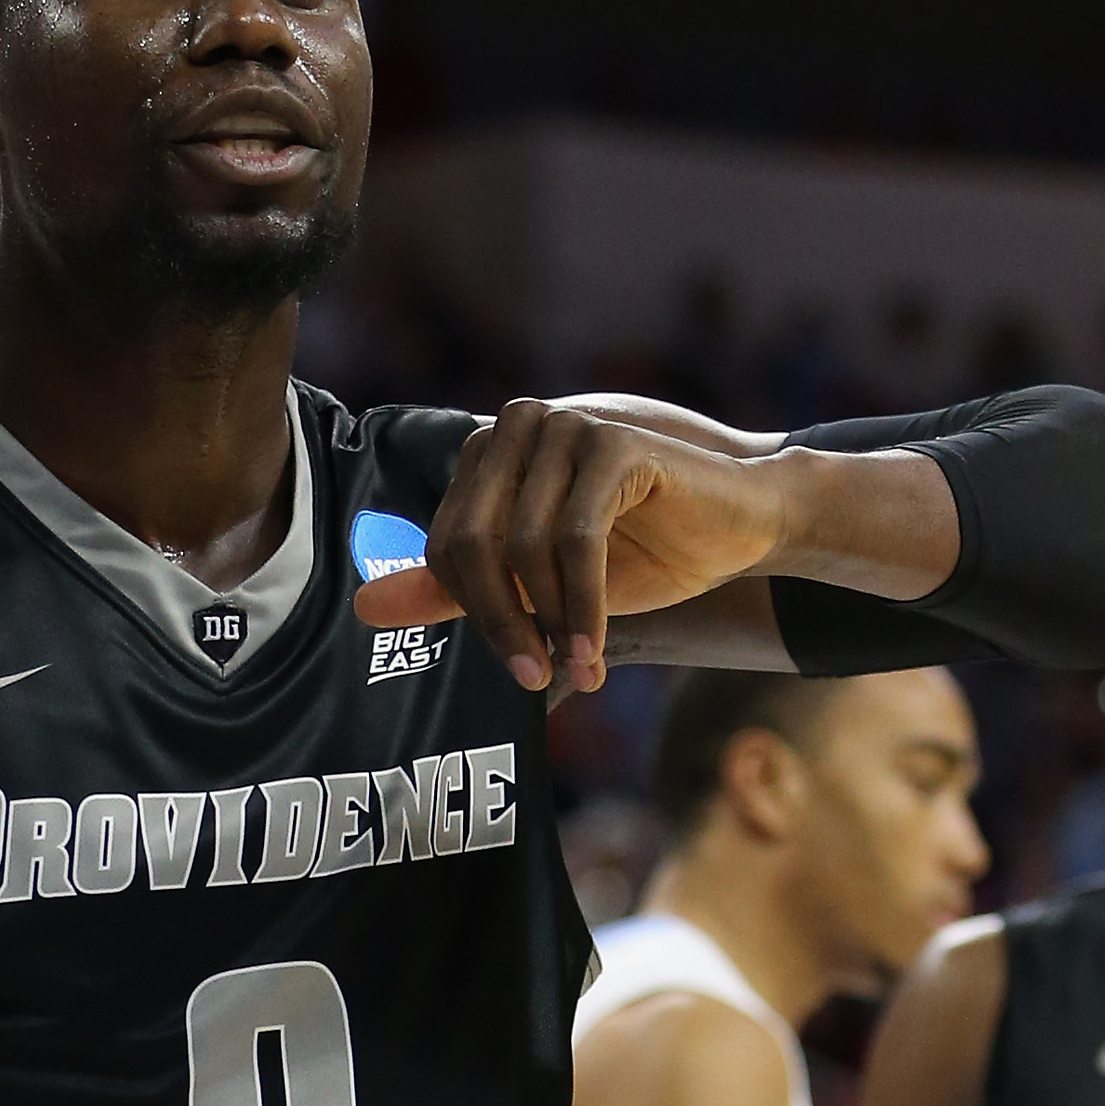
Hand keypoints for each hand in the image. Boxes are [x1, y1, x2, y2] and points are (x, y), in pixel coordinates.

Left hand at [353, 400, 786, 691]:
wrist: (742, 526)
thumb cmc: (643, 552)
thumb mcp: (539, 583)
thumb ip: (457, 590)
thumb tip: (362, 606)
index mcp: (488, 454)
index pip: (445, 545)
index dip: (477, 614)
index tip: (521, 667)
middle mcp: (516, 427)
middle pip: (471, 544)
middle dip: (501, 623)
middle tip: (534, 678)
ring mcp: (564, 427)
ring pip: (523, 547)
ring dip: (551, 621)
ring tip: (579, 667)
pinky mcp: (613, 442)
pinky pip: (577, 540)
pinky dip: (582, 606)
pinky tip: (594, 650)